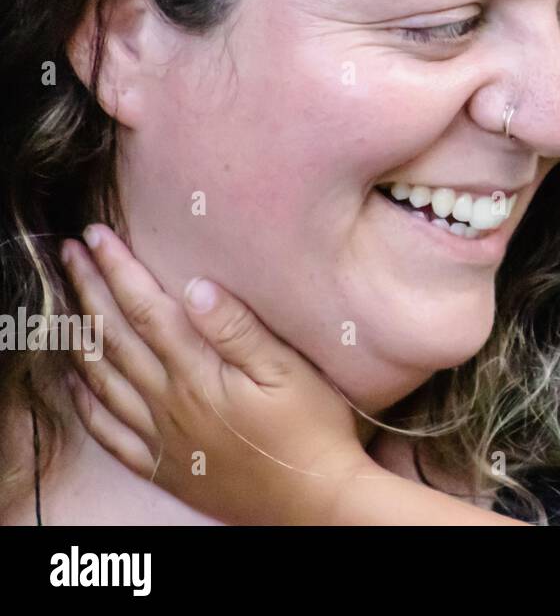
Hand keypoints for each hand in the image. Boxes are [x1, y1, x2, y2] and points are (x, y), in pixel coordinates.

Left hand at [61, 225, 375, 524]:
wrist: (314, 502)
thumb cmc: (311, 432)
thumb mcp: (289, 372)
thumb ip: (239, 330)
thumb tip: (198, 286)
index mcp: (198, 376)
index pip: (148, 311)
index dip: (119, 271)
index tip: (96, 236)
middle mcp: (169, 404)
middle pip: (115, 339)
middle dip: (89, 291)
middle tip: (71, 254)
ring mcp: (162, 437)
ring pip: (103, 381)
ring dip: (80, 336)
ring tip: (65, 303)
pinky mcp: (164, 466)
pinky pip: (108, 433)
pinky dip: (84, 405)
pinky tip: (76, 384)